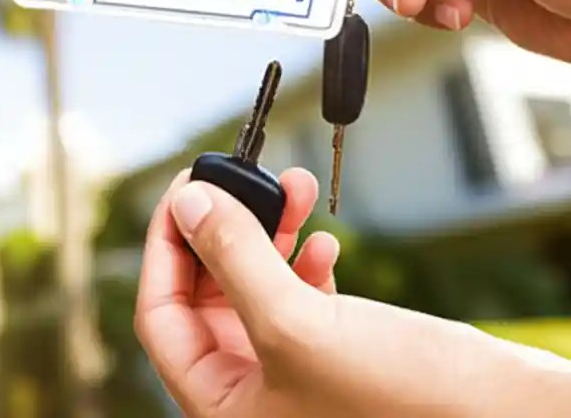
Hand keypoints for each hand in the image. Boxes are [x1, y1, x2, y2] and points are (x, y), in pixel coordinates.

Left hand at [134, 171, 570, 417]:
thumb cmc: (409, 401)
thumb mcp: (300, 324)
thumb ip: (234, 261)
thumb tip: (188, 206)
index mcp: (223, 408)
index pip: (161, 318)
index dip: (164, 249)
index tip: (182, 190)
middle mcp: (252, 396)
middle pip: (205, 296)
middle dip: (222, 230)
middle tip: (237, 176)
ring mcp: (294, 376)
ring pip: (254, 288)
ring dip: (267, 233)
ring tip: (291, 186)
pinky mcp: (337, 359)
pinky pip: (298, 299)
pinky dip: (304, 261)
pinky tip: (323, 240)